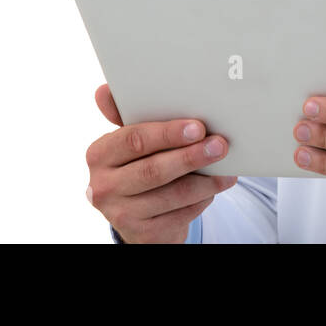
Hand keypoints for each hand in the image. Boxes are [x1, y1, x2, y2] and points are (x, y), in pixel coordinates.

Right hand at [86, 84, 237, 242]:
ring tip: (227, 171)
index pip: (133, 139)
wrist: (137, 214)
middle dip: (191, 156)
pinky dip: (201, 201)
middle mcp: (103, 186)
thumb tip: (104, 90)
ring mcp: (120, 214)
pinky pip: (179, 216)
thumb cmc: (139, 164)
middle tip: (220, 145)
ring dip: (205, 182)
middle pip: (153, 170)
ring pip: (171, 195)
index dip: (167, 133)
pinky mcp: (141, 235)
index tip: (197, 127)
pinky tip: (213, 189)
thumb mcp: (131, 142)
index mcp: (98, 154)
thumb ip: (125, 116)